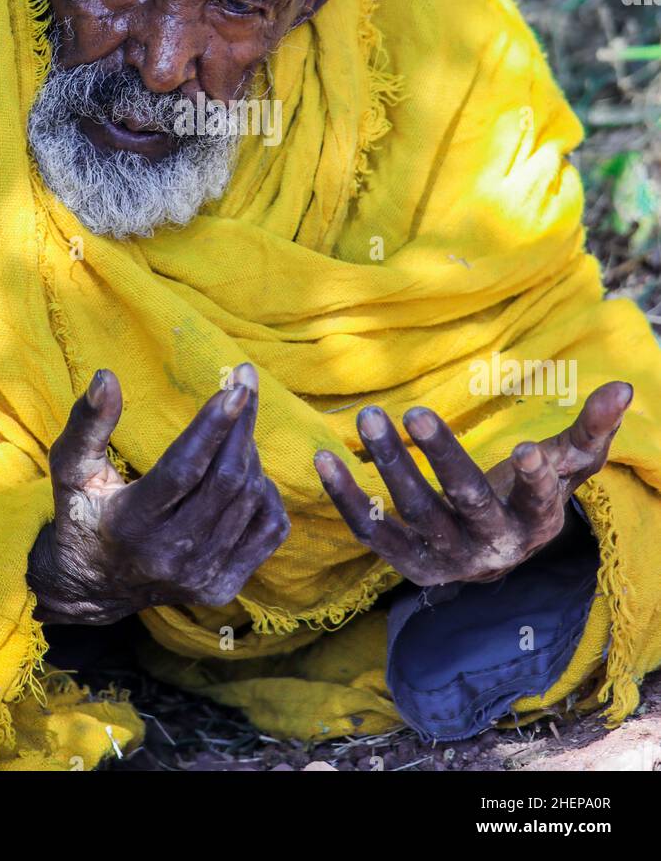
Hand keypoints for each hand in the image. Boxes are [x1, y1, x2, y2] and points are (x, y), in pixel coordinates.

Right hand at [28, 363, 288, 623]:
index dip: (213, 426)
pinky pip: (269, 530)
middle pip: (226, 480)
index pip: (183, 470)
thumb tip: (105, 377)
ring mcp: (201, 576)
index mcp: (131, 524)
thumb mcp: (72, 468)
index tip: (236, 386)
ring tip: (236, 428)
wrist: (92, 586)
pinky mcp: (223, 587)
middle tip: (244, 383)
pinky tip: (250, 473)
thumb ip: (88, 423)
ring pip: (250, 500)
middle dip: (241, 425)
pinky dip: (267, 494)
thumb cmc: (82, 514)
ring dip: (250, 454)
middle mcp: (170, 555)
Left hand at [314, 380, 631, 586]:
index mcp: (534, 525)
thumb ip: (590, 429)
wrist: (496, 553)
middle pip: (465, 503)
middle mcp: (490, 548)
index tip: (524, 450)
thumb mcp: (567, 465)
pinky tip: (324, 458)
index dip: (534, 481)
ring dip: (388, 466)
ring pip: (413, 513)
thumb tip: (625, 387)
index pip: (539, 505)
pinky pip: (370, 531)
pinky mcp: (405, 561)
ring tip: (368, 417)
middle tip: (414, 411)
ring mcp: (444, 558)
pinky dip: (346, 497)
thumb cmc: (532, 494)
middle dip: (440, 458)